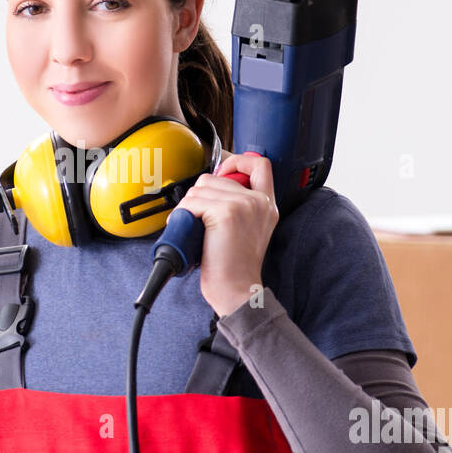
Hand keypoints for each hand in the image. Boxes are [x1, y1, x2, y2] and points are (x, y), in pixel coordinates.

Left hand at [173, 150, 278, 317]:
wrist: (236, 290)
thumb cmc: (235, 267)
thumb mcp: (248, 230)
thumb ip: (240, 206)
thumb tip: (209, 187)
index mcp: (266, 204)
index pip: (259, 164)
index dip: (237, 162)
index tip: (222, 174)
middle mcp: (259, 201)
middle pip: (216, 176)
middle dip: (200, 196)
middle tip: (200, 220)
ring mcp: (244, 204)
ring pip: (200, 188)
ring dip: (190, 207)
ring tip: (197, 229)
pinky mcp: (226, 212)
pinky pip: (193, 202)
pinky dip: (185, 216)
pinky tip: (192, 233)